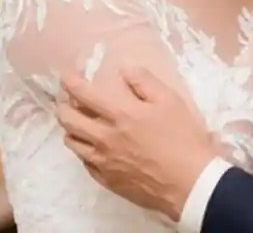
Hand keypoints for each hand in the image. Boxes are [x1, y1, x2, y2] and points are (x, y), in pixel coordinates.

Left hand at [58, 68, 215, 220]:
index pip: (84, 94)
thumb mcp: (170, 101)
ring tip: (76, 123)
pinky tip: (92, 148)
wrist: (190, 184)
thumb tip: (125, 68)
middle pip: (68, 119)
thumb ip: (145, 82)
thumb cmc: (183, 139)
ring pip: (72, 142)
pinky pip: (84, 162)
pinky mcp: (107, 180)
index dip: (70, 82)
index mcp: (120, 114)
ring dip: (70, 128)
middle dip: (62, 106)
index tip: (66, 75)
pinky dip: (83, 151)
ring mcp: (103, 161)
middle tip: (67, 100)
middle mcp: (104, 137)